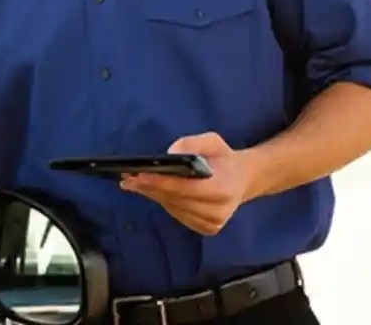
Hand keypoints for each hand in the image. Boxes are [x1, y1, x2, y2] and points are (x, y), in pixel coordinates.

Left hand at [119, 132, 256, 236]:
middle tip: (128, 178)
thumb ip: (191, 144)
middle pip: (176, 200)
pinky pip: (177, 214)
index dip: (161, 182)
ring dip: (153, 195)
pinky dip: (164, 202)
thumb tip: (170, 153)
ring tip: (134, 182)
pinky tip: (151, 191)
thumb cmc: (224, 158)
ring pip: (173, 208)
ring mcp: (212, 223)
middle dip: (150, 187)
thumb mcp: (212, 141)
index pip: (186, 188)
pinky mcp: (206, 229)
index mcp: (223, 189)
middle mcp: (218, 211)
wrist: (243, 180)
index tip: (139, 175)